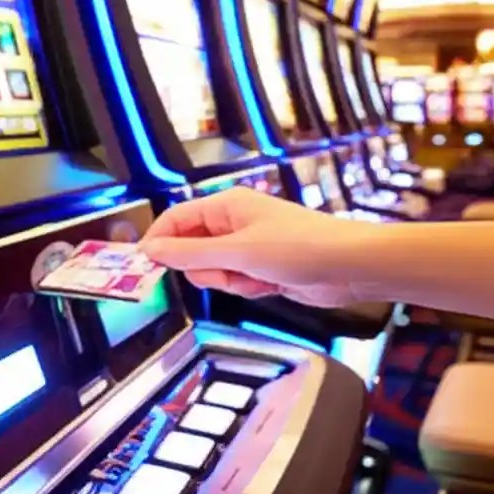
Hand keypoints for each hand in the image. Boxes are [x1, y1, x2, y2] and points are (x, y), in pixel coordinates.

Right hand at [140, 188, 379, 307]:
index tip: (145, 266)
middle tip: (229, 272)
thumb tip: (152, 250)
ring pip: (214, 270)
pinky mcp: (262, 267)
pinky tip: (269, 284)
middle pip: (193, 249)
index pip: (176, 219)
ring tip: (257, 277)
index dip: (159, 241)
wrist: (348, 266)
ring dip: (230, 281)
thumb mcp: (237, 253)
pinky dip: (248, 288)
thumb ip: (191, 254)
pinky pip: (236, 281)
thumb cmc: (299, 247)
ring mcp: (249, 246)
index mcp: (226, 205)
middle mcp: (234, 223)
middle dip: (206, 269)